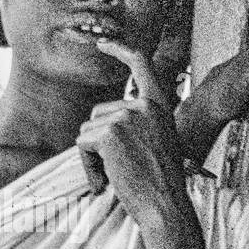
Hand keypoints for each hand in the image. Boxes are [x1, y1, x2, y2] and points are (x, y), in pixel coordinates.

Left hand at [75, 39, 187, 225]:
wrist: (166, 205)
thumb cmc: (162, 183)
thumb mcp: (159, 141)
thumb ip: (140, 124)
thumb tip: (104, 123)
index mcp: (160, 105)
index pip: (141, 64)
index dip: (120, 50)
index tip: (104, 43)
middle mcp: (144, 105)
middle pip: (99, 112)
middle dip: (99, 142)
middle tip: (121, 168)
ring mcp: (127, 116)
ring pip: (87, 130)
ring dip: (93, 156)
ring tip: (116, 175)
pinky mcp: (110, 133)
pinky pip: (82, 145)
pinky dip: (88, 166)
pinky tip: (106, 180)